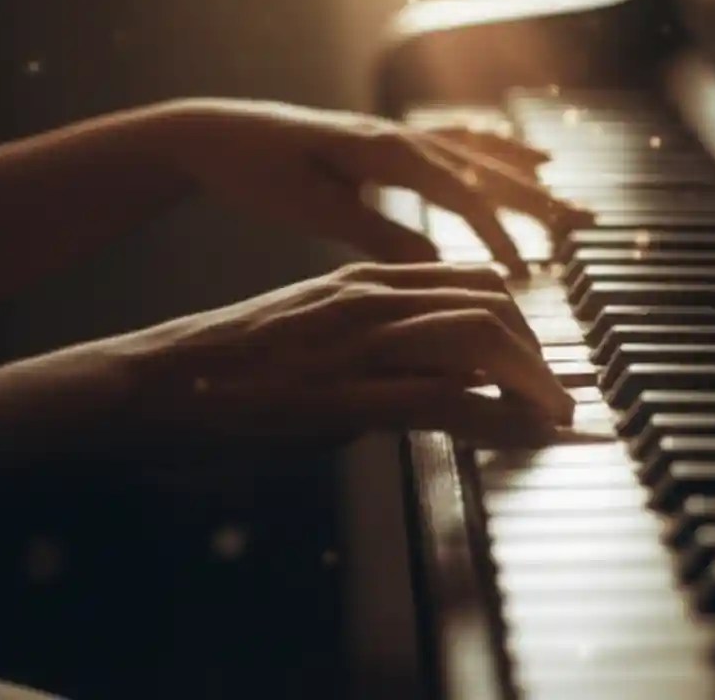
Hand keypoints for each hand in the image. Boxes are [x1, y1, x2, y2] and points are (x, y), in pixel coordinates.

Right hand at [117, 262, 572, 445]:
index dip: (523, 319)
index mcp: (364, 280)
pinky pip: (443, 399)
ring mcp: (359, 343)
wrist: (155, 380)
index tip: (545, 360)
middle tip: (559, 397)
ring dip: (535, 380)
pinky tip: (526, 433)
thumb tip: (446, 382)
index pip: (472, 281)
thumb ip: (379, 351)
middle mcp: (371, 298)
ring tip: (559, 416)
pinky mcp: (344, 396)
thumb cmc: (232, 367)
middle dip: (542, 351)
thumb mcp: (317, 341)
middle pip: (491, 302)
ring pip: (480, 337)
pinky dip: (499, 416)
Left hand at [152, 99, 592, 275]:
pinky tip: (513, 156)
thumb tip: (438, 264)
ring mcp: (394, 133)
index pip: (460, 192)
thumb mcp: (314, 210)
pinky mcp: (384, 141)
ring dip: (522, 175)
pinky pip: (453, 142)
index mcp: (385, 150)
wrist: (213, 134)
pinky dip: (489, 151)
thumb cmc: (255, 173)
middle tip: (585, 222)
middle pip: (483, 166)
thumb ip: (378, 232)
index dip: (497, 231)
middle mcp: (399, 135)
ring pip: (475, 153)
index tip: (524, 270)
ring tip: (564, 193)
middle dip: (536, 196)